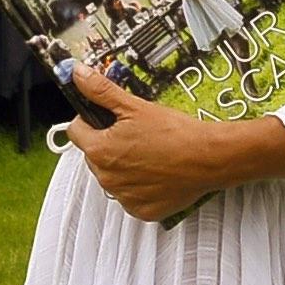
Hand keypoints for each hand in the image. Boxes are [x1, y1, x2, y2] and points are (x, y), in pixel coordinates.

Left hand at [62, 66, 284, 223]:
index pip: (76, 131)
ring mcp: (124, 197)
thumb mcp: (134, 106)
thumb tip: (78, 74)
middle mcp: (107, 178)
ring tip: (149, 152)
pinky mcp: (142, 210)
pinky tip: (157, 172)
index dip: (91, 120)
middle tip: (135, 134)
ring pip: (112, 176)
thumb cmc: (175, 133)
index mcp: (100, 151)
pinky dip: (139, 186)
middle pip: (94, 154)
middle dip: (108, 143)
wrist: (208, 158)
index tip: (108, 118)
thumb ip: (101, 91)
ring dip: (123, 166)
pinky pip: (131, 196)